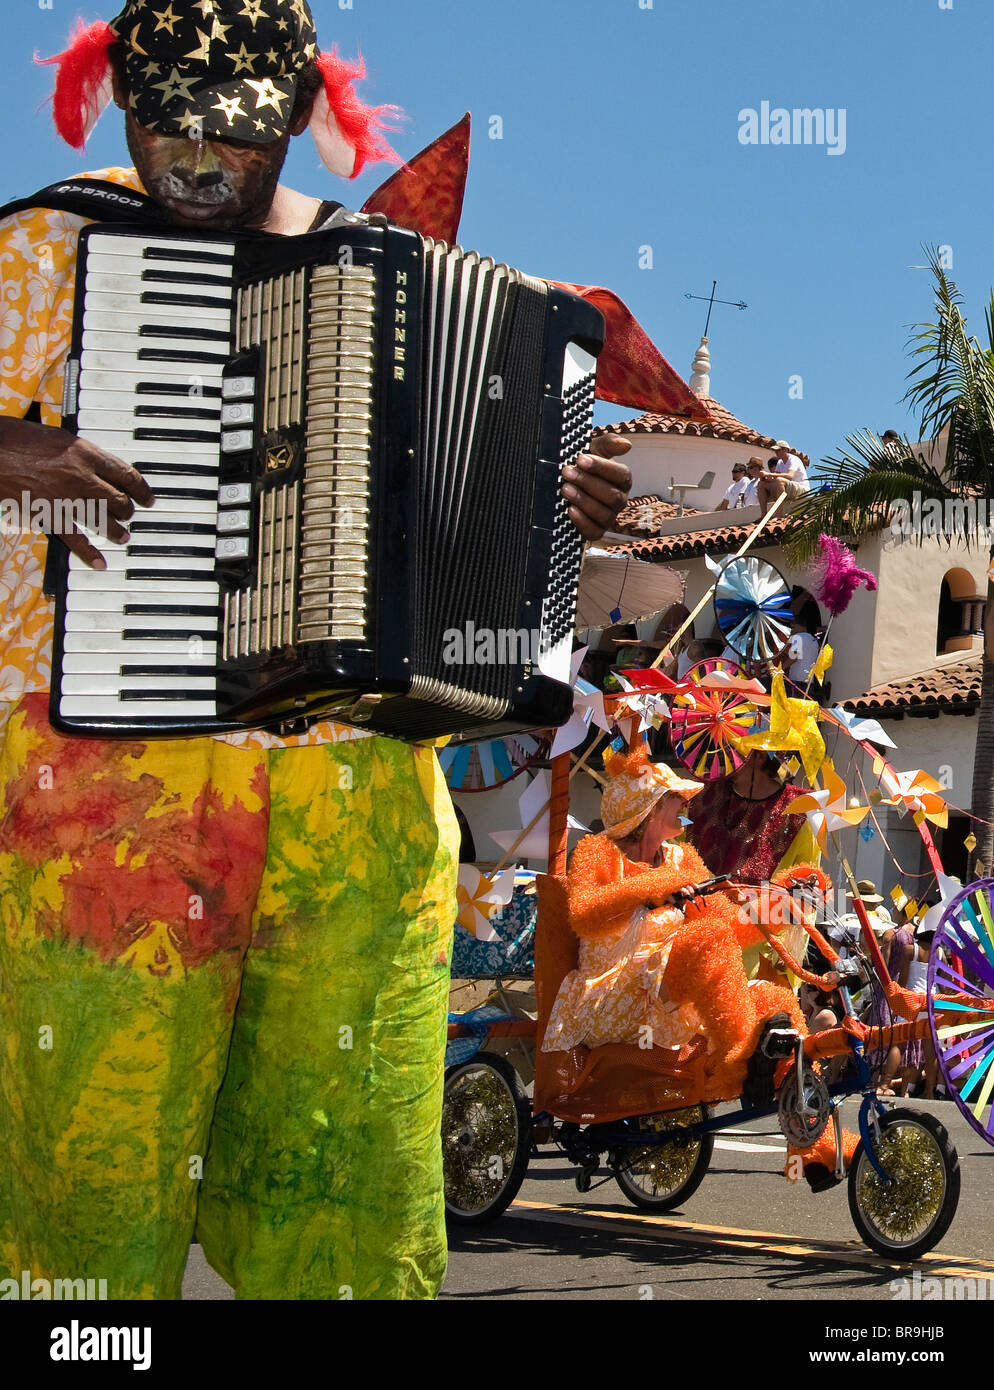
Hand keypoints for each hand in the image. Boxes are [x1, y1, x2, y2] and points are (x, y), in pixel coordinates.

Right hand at [0, 418, 153, 567]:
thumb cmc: (17, 439)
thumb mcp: (56, 437)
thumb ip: (78, 453)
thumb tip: (94, 463)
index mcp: (85, 452)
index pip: (125, 474)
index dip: (142, 489)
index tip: (148, 497)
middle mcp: (82, 475)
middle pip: (118, 499)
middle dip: (127, 511)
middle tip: (129, 515)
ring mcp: (67, 497)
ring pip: (104, 520)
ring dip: (117, 530)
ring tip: (123, 536)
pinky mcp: (49, 514)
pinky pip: (75, 538)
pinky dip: (89, 553)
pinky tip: (100, 563)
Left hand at [562, 433, 631, 539]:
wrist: (563, 482)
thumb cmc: (581, 465)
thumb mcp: (593, 450)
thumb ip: (608, 444)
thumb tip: (626, 445)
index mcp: (622, 480)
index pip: (620, 475)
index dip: (601, 467)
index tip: (580, 459)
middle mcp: (619, 500)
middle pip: (612, 496)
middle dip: (588, 483)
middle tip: (567, 472)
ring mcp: (609, 517)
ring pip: (604, 514)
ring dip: (583, 501)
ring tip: (565, 489)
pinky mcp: (596, 530)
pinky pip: (594, 531)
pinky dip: (582, 522)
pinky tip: (570, 510)